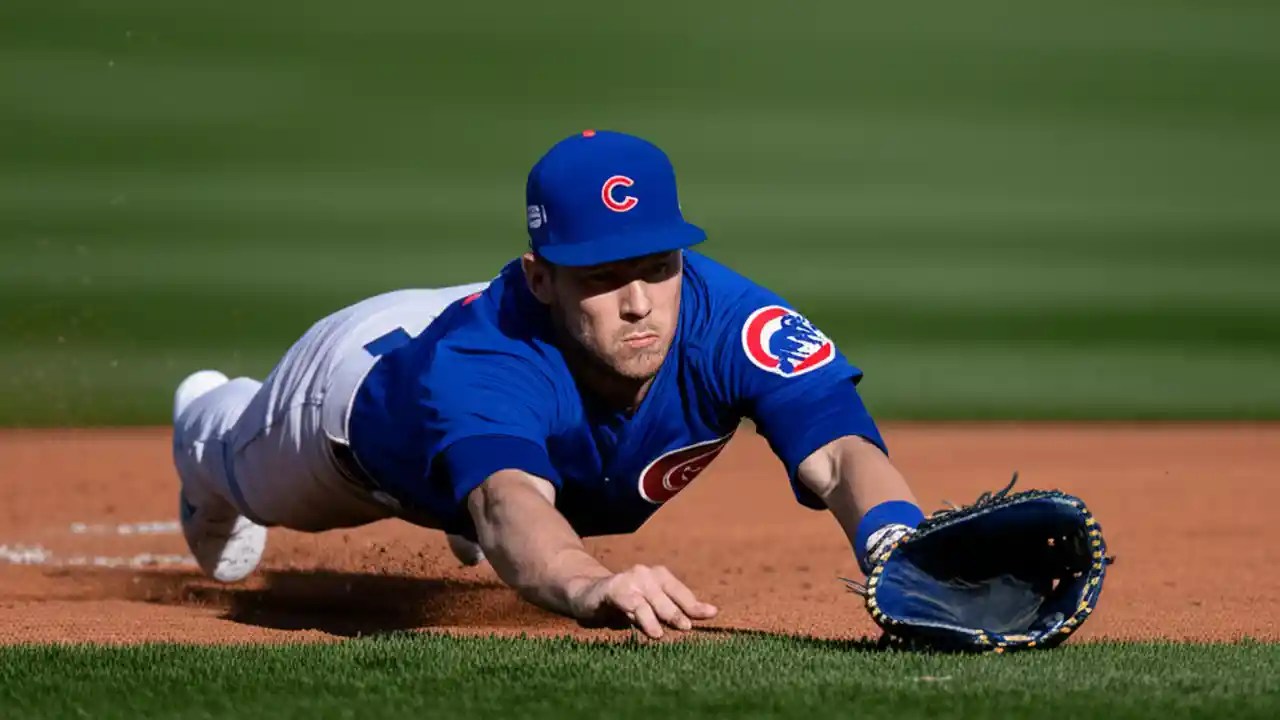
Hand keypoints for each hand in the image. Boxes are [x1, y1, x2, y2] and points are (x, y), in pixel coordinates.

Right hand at [568, 564, 717, 638]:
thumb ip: (669, 612)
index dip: (695, 604)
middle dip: (677, 612)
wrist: (588, 593)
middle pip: (667, 596)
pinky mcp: (612, 588)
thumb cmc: (626, 603)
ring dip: (657, 616)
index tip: (711, 614)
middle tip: (687, 628)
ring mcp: (628, 579)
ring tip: (662, 634)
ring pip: (648, 600)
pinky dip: (638, 615)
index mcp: (659, 576)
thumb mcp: (649, 607)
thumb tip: (694, 623)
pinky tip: (646, 627)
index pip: (681, 591)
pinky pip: (629, 602)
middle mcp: (646, 573)